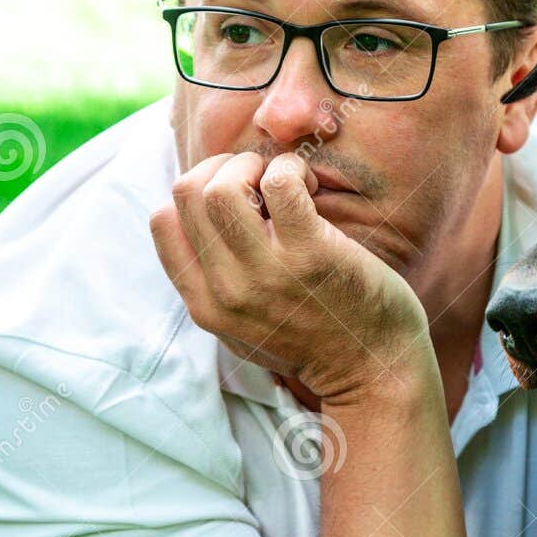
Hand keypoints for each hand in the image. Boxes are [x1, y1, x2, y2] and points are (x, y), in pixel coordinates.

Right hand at [150, 151, 428, 402]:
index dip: (197, 190)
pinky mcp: (311, 255)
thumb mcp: (244, 329)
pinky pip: (280, 182)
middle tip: (261, 179)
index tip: (236, 197)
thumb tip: (195, 223)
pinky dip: (291, 169)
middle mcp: (226, 291)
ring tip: (286, 181)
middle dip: (223, 167)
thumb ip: (214, 287)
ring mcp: (267, 274)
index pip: (163, 221)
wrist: (374, 371)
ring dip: (254, 166)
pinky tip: (310, 187)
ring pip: (221, 186)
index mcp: (205, 306)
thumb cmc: (314, 339)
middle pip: (187, 193)